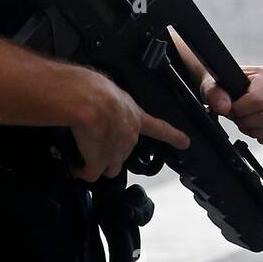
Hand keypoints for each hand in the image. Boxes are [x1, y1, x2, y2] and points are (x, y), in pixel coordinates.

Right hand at [70, 69, 188, 180]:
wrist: (84, 99)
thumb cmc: (91, 87)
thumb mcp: (106, 90)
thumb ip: (108, 103)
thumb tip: (94, 108)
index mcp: (133, 114)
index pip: (158, 127)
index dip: (172, 136)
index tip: (185, 142)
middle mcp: (130, 134)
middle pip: (123, 152)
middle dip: (109, 152)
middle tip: (92, 144)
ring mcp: (117, 150)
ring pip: (109, 166)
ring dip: (97, 163)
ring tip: (82, 155)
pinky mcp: (100, 161)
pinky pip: (93, 174)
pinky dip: (84, 172)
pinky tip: (77, 168)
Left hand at [200, 65, 262, 145]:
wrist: (230, 88)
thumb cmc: (224, 85)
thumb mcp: (213, 86)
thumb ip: (215, 94)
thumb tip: (224, 108)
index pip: (258, 101)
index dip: (240, 110)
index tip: (231, 108)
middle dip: (247, 122)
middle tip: (238, 117)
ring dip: (258, 132)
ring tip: (247, 124)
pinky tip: (258, 133)